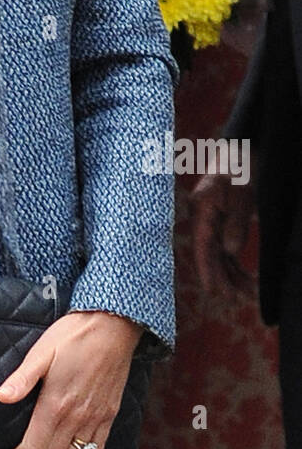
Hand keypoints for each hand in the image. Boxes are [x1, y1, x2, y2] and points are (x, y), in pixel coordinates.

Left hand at [0, 310, 141, 448]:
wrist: (111, 326)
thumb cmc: (73, 336)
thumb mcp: (41, 351)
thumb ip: (21, 378)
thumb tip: (0, 397)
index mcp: (56, 405)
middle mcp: (77, 418)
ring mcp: (96, 419)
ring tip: (42, 448)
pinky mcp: (109, 416)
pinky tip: (69, 444)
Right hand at [191, 153, 256, 296]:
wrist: (239, 150)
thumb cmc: (238, 168)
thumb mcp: (241, 195)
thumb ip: (236, 223)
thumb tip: (231, 251)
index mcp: (201, 210)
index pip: (203, 246)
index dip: (207, 270)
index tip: (214, 291)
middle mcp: (203, 218)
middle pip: (210, 254)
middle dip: (222, 277)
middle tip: (237, 298)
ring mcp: (211, 220)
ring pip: (219, 253)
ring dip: (232, 272)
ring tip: (248, 292)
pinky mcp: (220, 220)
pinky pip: (226, 246)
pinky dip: (235, 262)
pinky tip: (246, 276)